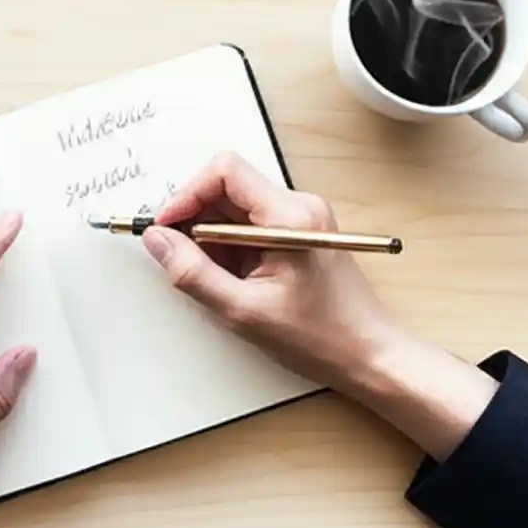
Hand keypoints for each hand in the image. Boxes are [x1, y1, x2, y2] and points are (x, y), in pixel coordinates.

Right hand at [141, 151, 392, 388]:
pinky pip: (248, 225)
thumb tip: (158, 241)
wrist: (369, 355)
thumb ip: (192, 272)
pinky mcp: (297, 233)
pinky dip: (228, 248)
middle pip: (226, 187)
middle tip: (179, 256)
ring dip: (210, 237)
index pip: (225, 171)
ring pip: (234, 208)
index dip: (186, 194)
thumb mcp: (242, 310)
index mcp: (289, 217)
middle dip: (194, 219)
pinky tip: (235, 280)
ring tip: (217, 278)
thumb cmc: (322, 337)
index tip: (166, 226)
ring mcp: (299, 219)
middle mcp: (298, 207)